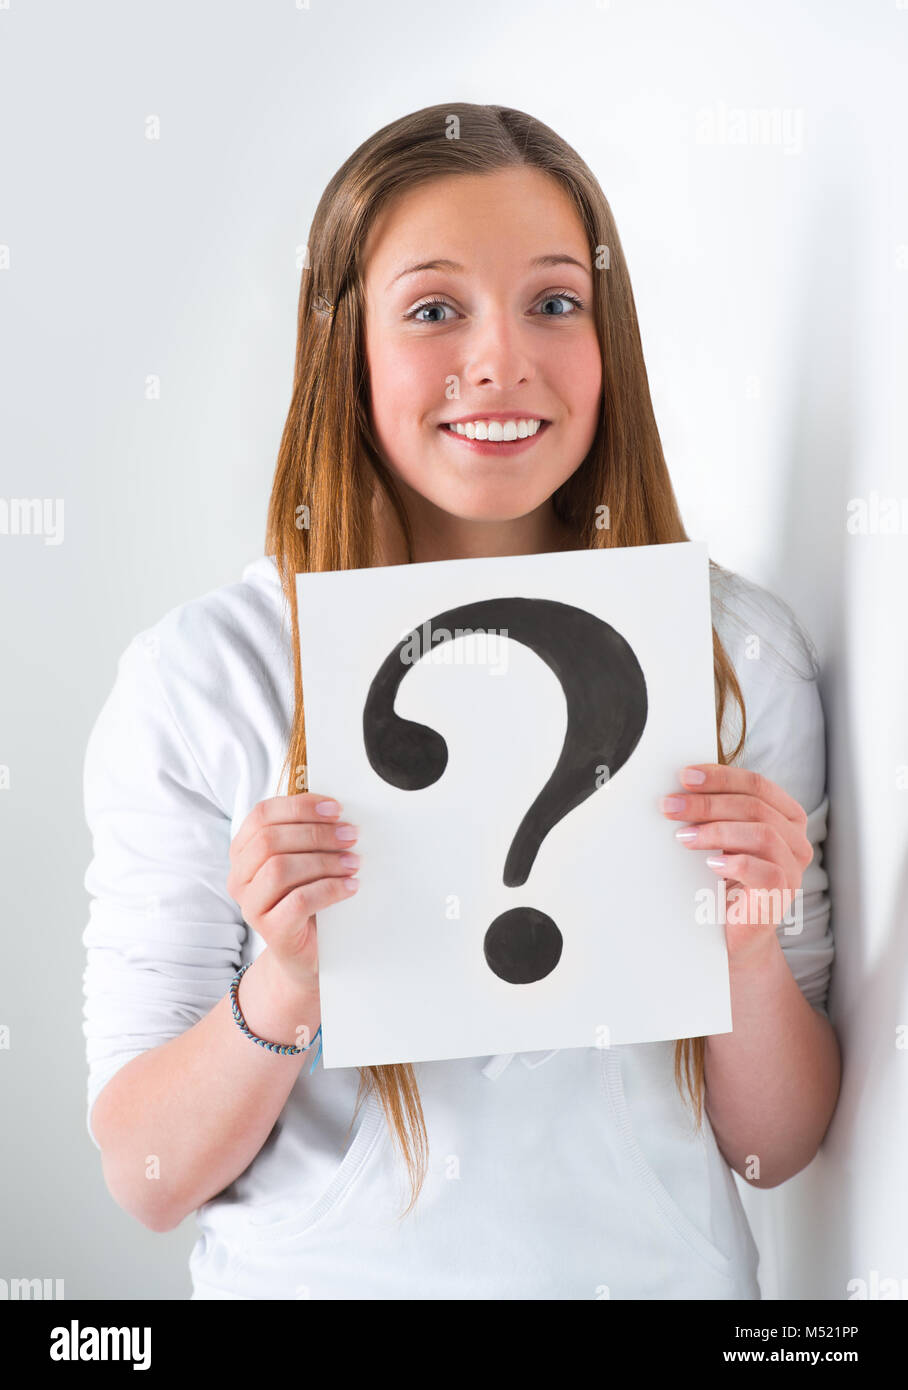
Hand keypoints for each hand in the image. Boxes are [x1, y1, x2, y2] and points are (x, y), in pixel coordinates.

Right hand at [226, 793, 359, 991]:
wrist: (305, 952)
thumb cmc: (306, 899)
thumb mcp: (303, 862)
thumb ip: (306, 836)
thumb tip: (337, 812)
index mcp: (243, 851)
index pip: (262, 815)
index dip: (299, 806)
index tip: (335, 807)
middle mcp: (240, 877)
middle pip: (270, 841)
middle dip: (316, 833)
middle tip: (351, 835)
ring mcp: (251, 905)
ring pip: (280, 869)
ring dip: (324, 861)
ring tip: (353, 862)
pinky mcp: (270, 930)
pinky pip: (298, 901)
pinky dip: (329, 889)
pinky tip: (350, 886)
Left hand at [660, 763, 813, 965]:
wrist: (734, 933)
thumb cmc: (725, 880)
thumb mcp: (723, 838)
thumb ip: (717, 812)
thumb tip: (680, 788)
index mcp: (786, 817)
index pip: (757, 784)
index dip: (721, 776)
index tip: (685, 775)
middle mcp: (795, 840)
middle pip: (755, 806)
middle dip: (708, 802)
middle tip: (671, 805)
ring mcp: (793, 868)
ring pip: (762, 833)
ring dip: (717, 830)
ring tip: (683, 836)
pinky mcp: (782, 894)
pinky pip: (764, 871)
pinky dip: (735, 863)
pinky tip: (710, 863)